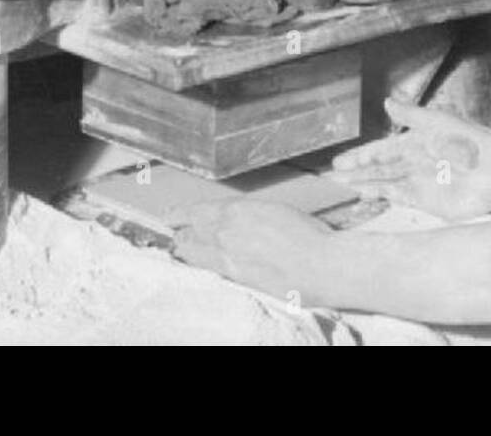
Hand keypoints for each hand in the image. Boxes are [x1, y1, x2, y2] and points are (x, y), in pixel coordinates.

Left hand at [170, 199, 331, 304]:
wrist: (320, 265)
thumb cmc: (307, 234)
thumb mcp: (274, 211)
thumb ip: (248, 215)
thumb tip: (238, 222)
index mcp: (235, 211)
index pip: (195, 212)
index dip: (179, 215)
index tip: (170, 216)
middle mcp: (224, 233)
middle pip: (188, 234)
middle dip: (180, 234)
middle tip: (174, 234)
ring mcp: (227, 259)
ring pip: (192, 254)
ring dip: (185, 251)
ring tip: (179, 250)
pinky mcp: (235, 279)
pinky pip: (208, 270)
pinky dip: (200, 266)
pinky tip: (200, 266)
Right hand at [330, 98, 490, 221]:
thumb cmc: (470, 141)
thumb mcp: (437, 122)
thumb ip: (410, 115)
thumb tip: (386, 102)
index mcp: (417, 142)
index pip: (382, 151)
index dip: (361, 156)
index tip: (339, 161)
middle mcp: (416, 163)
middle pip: (380, 169)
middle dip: (357, 173)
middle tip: (332, 178)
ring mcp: (421, 183)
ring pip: (386, 184)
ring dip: (365, 185)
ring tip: (343, 188)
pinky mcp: (430, 202)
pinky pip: (401, 199)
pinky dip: (383, 197)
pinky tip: (367, 197)